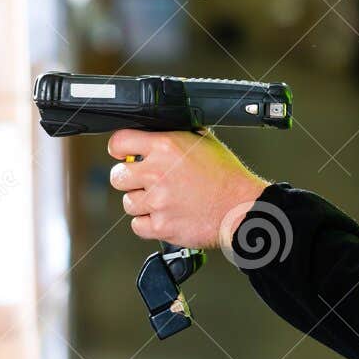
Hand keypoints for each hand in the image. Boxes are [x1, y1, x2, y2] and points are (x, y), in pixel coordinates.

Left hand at [108, 129, 270, 249]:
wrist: (241, 208)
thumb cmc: (227, 177)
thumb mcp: (204, 142)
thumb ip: (177, 136)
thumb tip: (160, 131)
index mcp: (166, 146)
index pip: (120, 141)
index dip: (119, 148)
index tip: (122, 153)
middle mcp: (157, 173)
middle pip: (118, 176)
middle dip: (128, 178)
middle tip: (143, 180)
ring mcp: (158, 202)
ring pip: (128, 202)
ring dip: (141, 202)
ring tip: (161, 200)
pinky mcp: (161, 226)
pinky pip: (138, 225)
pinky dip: (147, 223)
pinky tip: (163, 215)